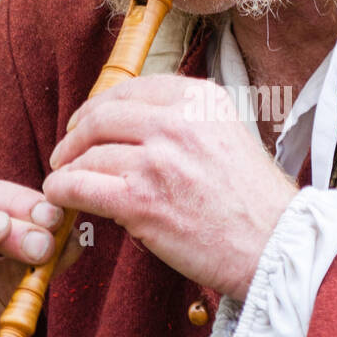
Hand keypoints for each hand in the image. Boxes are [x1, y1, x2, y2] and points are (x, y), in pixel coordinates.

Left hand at [43, 74, 298, 300]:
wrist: (275, 247)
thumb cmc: (253, 202)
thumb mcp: (228, 136)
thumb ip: (185, 122)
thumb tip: (133, 124)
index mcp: (200, 100)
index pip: (132, 89)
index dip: (100, 106)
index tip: (88, 121)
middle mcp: (178, 121)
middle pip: (102, 116)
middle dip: (76, 135)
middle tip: (66, 152)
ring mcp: (157, 160)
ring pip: (88, 154)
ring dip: (69, 168)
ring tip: (66, 181)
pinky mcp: (140, 200)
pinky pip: (80, 187)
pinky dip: (63, 191)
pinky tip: (61, 198)